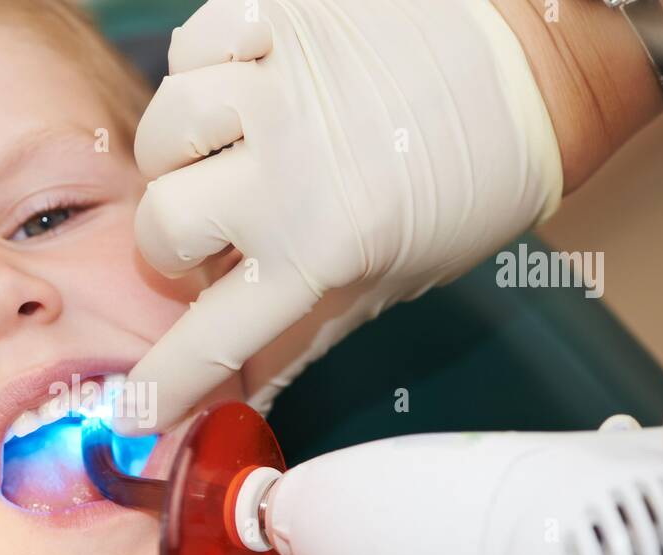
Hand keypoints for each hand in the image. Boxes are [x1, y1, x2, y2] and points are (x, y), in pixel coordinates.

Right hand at [113, 0, 562, 432]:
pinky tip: (245, 82)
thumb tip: (249, 401)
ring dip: (182, 153)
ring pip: (163, 129)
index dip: (164, 381)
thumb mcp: (396, 276)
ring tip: (226, 153)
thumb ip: (309, 336)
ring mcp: (279, 86)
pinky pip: (195, 46)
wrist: (531, 65)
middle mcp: (290, 171)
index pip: (213, 335)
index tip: (131, 407)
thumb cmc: (469, 182)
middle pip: (161, 224)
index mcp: (325, 250)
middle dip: (175, 242)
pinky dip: (206, 67)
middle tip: (216, 233)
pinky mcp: (279, 16)